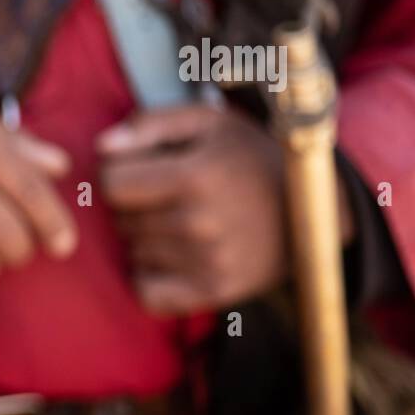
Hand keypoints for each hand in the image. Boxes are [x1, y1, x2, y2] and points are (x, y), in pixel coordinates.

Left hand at [98, 103, 355, 314]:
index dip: (120, 172)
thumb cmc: (248, 156)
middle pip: (120, 220)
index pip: (111, 183)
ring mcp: (209, 262)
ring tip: (184, 221)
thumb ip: (150, 125)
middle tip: (170, 196)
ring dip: (146, 238)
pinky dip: (152, 277)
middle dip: (134, 206)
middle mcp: (201, 223)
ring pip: (133, 253)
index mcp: (197, 176)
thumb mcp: (207, 122)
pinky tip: (176, 256)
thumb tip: (102, 148)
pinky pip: (146, 292)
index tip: (142, 169)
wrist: (312, 207)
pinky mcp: (214, 292)